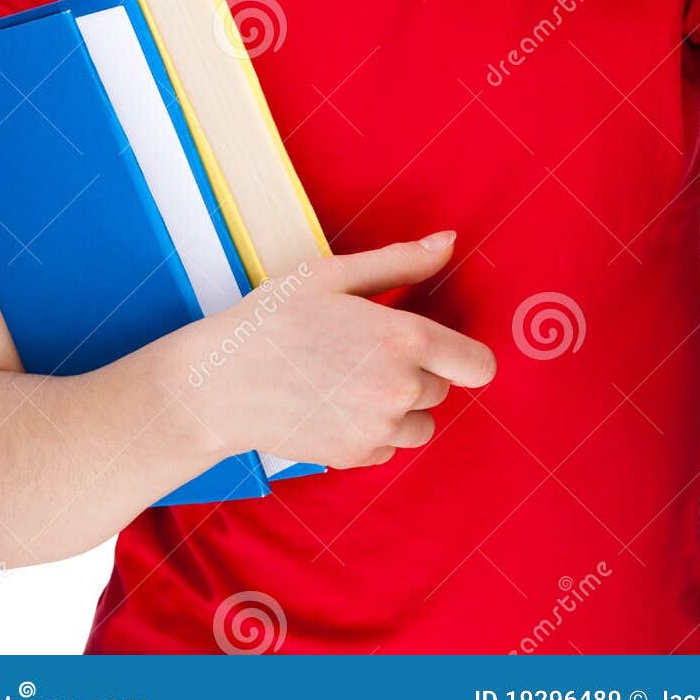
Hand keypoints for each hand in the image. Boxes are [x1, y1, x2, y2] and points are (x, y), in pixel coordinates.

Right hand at [183, 231, 495, 469]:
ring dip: (401, 405)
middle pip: (444, 388)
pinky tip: (334, 403)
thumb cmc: (274, 318)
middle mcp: (400, 388)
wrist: (220, 383)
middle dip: (417, 370)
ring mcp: (379, 428)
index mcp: (403, 338)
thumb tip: (449, 242)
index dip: (462, 353)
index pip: (478, 365)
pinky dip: (373, 429)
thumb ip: (401, 262)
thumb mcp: (334, 275)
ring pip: (422, 422)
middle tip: (365, 350)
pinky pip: (389, 446)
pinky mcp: (357, 456)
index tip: (435, 344)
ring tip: (350, 378)